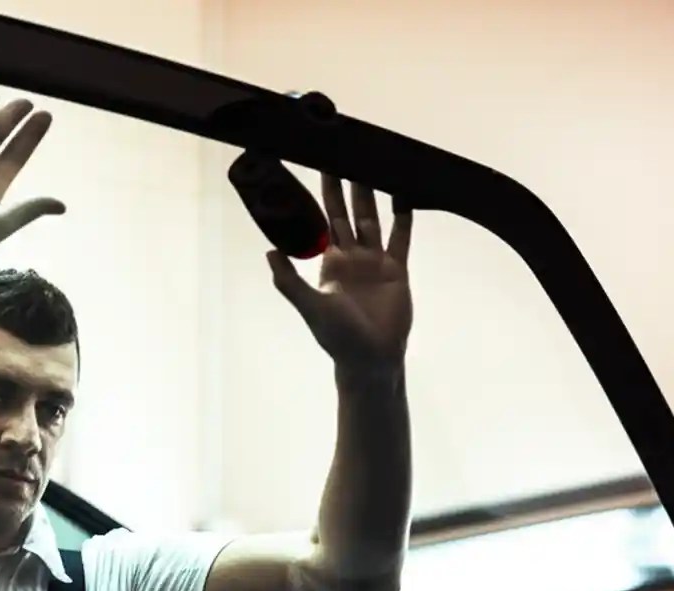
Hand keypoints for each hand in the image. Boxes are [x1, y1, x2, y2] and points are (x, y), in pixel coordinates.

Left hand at [267, 174, 412, 368]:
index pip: (321, 219)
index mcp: (328, 261)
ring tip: (371, 162)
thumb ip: (290, 281)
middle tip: (342, 150)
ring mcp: (374, 260)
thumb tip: (269, 251)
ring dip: (371, 191)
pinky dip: (404, 215)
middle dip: (343, 183)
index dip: (318, 195)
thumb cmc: (338, 335)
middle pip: (346, 210)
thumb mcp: (311, 306)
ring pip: (372, 217)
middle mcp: (350, 255)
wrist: (372, 358)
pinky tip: (405, 193)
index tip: (314, 168)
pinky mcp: (397, 268)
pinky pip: (400, 236)